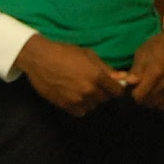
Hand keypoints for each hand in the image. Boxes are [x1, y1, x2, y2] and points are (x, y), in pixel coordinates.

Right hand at [12, 34, 127, 115]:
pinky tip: (74, 95)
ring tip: (81, 88)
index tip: (111, 85)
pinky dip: (80, 106)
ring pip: (93, 106)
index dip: (116, 88)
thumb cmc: (65, 52)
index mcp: (97, 76)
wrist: (39, 59)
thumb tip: (124, 78)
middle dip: (102, 92)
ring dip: (91, 99)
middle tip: (92, 83)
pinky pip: (81, 111)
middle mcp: (89, 91)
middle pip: (105, 99)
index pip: (117, 91)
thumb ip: (107, 68)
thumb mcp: (88, 55)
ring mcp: (77, 100)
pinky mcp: (66, 106)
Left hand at [128, 19, 163, 109]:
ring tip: (149, 91)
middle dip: (141, 97)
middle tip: (139, 88)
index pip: (139, 95)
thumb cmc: (160, 45)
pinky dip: (161, 101)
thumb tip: (127, 82)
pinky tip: (158, 92)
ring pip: (158, 105)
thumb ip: (136, 70)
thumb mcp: (143, 53)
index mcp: (155, 73)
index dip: (133, 93)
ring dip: (151, 101)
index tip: (132, 87)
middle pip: (148, 102)